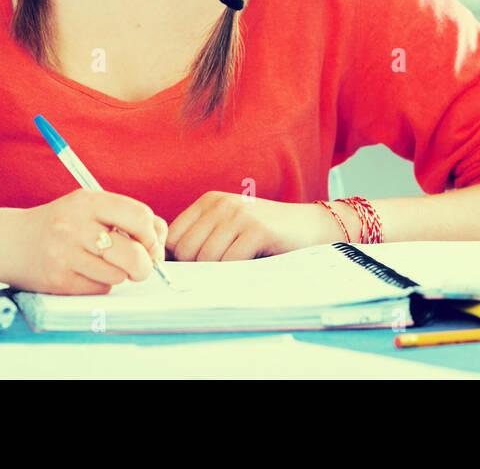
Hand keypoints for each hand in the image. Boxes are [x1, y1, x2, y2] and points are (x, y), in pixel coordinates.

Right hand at [1, 189, 167, 293]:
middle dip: (144, 265)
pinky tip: (84, 273)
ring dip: (118, 274)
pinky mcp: (58, 280)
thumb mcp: (88, 208)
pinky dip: (99, 284)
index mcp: (87, 201)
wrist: (8, 242)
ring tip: (102, 264)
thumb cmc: (59, 224)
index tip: (150, 244)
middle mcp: (76, 225)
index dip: (152, 234)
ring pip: (118, 275)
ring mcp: (65, 254)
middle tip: (140, 266)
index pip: (139, 216)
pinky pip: (98, 289)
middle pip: (133, 254)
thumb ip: (125, 216)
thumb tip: (159, 238)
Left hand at [166, 192, 339, 261]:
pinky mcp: (257, 229)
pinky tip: (247, 272)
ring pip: (206, 258)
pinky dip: (234, 275)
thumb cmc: (267, 236)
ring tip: (234, 274)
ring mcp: (239, 214)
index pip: (173, 237)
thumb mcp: (229, 229)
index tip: (192, 275)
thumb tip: (168, 269)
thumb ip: (203, 239)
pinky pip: (230, 262)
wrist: (311, 227)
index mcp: (209, 201)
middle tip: (216, 278)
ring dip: (218, 275)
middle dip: (197, 271)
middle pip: (186, 250)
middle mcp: (220, 203)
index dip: (177, 261)